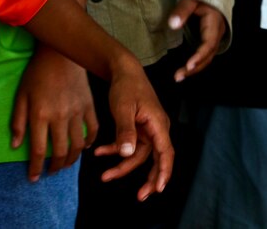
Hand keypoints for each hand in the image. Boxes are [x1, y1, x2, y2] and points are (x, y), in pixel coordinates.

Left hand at [11, 46, 98, 180]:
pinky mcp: (89, 106)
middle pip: (60, 151)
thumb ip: (18, 121)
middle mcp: (59, 116)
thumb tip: (15, 145)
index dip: (35, 168)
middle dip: (55, 167)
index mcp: (40, 115)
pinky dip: (90, 141)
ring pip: (78, 144)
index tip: (33, 178)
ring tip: (66, 164)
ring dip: (72, 159)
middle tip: (50, 172)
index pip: (37, 150)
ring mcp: (76, 112)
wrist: (60, 55)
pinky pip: (93, 128)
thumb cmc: (36, 74)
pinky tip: (84, 147)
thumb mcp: (21, 96)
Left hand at [93, 56, 174, 199]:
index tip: (158, 188)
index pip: (166, 152)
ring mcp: (148, 129)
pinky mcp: (138, 129)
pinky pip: (130, 146)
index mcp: (158, 124)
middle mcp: (157, 129)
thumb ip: (125, 131)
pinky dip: (116, 150)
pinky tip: (101, 152)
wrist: (123, 70)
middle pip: (157, 159)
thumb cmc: (126, 86)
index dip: (164, 172)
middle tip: (140, 196)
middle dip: (149, 179)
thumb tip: (127, 153)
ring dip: (123, 165)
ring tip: (105, 176)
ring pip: (139, 155)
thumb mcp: (123, 108)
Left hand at [168, 0, 226, 82]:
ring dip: (194, 69)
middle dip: (195, 67)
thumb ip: (182, 10)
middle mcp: (217, 34)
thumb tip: (172, 25)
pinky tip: (185, 70)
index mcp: (214, 24)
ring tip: (178, 77)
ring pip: (207, 57)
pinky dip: (196, 64)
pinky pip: (205, 55)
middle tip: (178, 77)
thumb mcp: (190, 0)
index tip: (188, 65)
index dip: (200, 56)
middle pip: (209, 55)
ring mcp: (214, 38)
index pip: (209, 44)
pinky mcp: (209, 41)